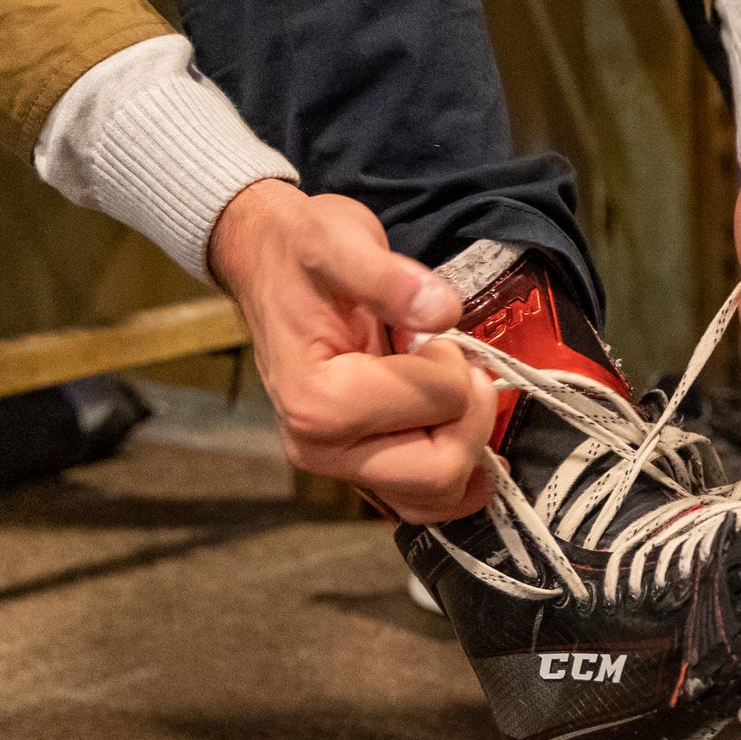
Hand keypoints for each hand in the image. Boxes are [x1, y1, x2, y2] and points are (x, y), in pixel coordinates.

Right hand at [208, 180, 494, 524]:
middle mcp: (320, 448)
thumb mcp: (338, 240)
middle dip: (471, 414)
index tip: (430, 332)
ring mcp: (339, 464)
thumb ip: (387, 277)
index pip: (440, 403)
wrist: (269, 263)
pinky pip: (423, 499)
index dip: (455, 364)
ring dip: (466, 444)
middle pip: (440, 472)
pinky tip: (461, 429)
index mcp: (317, 400)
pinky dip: (458, 472)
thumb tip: (442, 312)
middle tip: (455, 363)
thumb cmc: (302, 252)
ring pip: (437, 498)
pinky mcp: (359, 467)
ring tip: (452, 392)